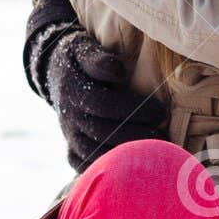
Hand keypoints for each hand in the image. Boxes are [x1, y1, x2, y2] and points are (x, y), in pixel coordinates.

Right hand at [46, 30, 168, 171]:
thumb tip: (118, 70)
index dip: (131, 109)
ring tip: (152, 155)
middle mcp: (69, 115)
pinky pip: (82, 164)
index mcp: (72, 89)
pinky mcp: (70, 146)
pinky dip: (104, 168)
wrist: (54, 72)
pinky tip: (128, 169)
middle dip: (136, 136)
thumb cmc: (79, 58)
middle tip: (164, 138)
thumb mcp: (84, 49)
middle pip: (102, 131)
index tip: (160, 111)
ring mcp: (68, 133)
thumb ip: (99, 60)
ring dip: (123, 157)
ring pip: (92, 152)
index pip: (102, 103)